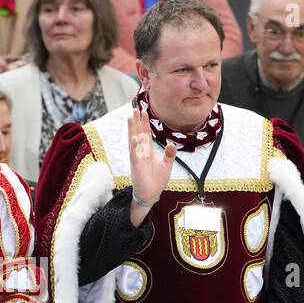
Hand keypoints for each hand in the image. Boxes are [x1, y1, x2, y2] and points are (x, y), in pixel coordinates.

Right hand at [127, 106, 174, 225]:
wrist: (151, 194)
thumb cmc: (156, 180)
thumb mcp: (166, 165)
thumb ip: (169, 155)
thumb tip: (172, 144)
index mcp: (147, 151)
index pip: (145, 134)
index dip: (144, 123)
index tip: (144, 111)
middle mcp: (141, 152)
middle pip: (138, 133)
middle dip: (137, 121)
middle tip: (136, 108)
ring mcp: (137, 158)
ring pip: (133, 140)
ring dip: (132, 129)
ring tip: (131, 117)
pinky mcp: (136, 166)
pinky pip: (134, 154)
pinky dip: (134, 146)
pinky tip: (135, 137)